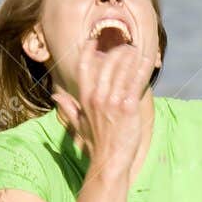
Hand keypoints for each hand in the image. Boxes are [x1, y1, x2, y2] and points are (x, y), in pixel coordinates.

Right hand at [51, 35, 147, 174]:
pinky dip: (141, 70)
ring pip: (122, 70)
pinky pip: (135, 83)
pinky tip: (146, 61)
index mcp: (85, 98)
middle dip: (116, 51)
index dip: (88, 50)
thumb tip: (55, 96)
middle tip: (125, 45)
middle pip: (106, 64)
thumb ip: (68, 108)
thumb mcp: (79, 124)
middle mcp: (97, 97)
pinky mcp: (128, 109)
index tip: (94, 39)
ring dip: (130, 57)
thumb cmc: (96, 144)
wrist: (109, 162)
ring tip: (136, 49)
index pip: (84, 67)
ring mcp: (112, 102)